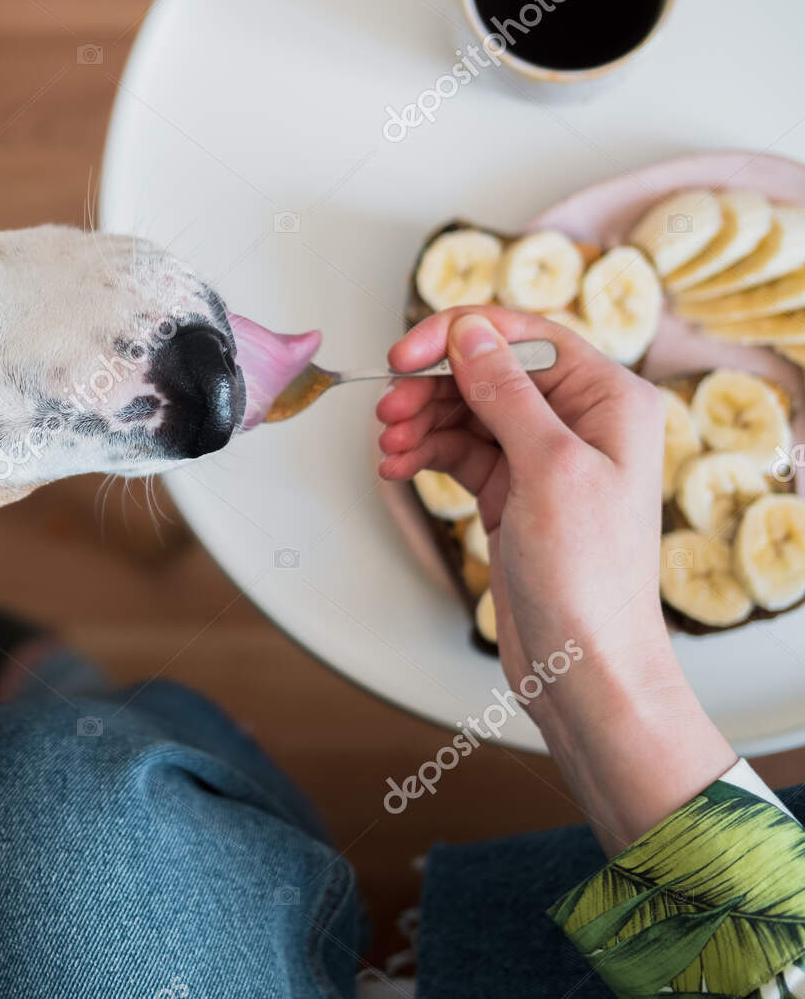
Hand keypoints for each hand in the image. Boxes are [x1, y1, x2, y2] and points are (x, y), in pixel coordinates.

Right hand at [376, 307, 734, 851]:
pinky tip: (397, 467)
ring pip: (468, 413)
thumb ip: (507, 394)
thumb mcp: (548, 469)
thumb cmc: (589, 577)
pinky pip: (461, 454)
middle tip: (387, 410)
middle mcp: (581, 423)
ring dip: (422, 422)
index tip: (404, 354)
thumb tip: (471, 333)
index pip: (526, 337)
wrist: (584, 665)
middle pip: (489, 372)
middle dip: (432, 385)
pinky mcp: (514, 495)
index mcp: (610, 401)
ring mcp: (545, 460)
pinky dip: (426, 454)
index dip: (459, 336)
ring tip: (388, 447)